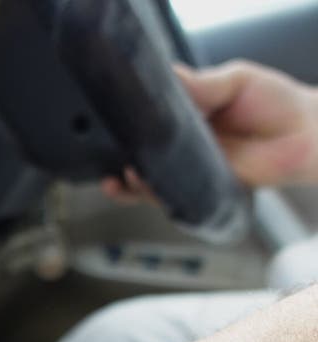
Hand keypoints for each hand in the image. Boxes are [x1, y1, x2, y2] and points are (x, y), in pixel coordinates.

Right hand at [104, 60, 317, 199]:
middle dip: (122, 162)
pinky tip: (145, 188)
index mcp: (192, 117)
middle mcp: (189, 148)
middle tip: (109, 158)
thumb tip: (168, 75)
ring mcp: (196, 172)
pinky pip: (176, 200)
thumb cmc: (277, 103)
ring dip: (135, 183)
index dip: (130, 128)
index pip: (152, 124)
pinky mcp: (206, 193)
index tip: (111, 126)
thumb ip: (200, 84)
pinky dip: (158, 196)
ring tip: (124, 176)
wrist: (306, 135)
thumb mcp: (234, 81)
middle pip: (146, 158)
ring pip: (155, 183)